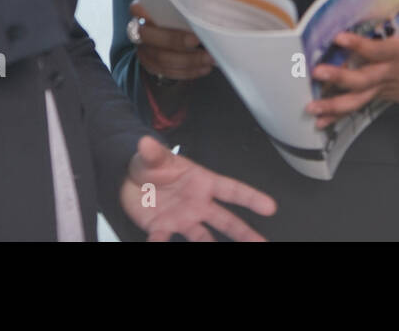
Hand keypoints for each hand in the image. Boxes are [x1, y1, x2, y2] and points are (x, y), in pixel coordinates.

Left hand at [120, 135, 276, 240]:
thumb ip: (153, 153)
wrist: (129, 180)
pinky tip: (161, 244)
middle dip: (244, 232)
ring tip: (227, 254)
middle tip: (261, 242)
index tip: (270, 207)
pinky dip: (163, 243)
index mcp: (202, 182)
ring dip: (213, 247)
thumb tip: (146, 143)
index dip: (250, 198)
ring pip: (205, 237)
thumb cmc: (152, 165)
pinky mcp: (164, 228)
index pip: (231, 190)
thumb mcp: (154, 157)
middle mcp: (198, 203)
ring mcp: (184, 218)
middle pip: (226, 220)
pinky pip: (166, 239)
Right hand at [129, 0, 214, 80]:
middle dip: (177, 40)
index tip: (174, 16)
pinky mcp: (150, 64)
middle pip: (152, 37)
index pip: (138, 9)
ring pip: (161, 58)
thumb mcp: (182, 3)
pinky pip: (167, 72)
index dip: (153, 14)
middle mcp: (137, 29)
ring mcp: (143, 49)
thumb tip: (210, 7)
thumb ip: (188, 3)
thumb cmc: (180, 11)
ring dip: (188, 60)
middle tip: (199, 40)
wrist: (171, 28)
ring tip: (209, 58)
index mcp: (141, 8)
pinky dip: (187, 71)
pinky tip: (203, 68)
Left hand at [305, 0, 398, 128]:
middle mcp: (386, 74)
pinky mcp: (375, 97)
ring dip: (332, 104)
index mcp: (398, 55)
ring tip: (312, 107)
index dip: (358, 45)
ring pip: (356, 99)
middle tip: (318, 72)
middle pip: (361, 78)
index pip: (376, 50)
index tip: (339, 37)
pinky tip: (320, 122)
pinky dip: (336, 116)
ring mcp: (379, 88)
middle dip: (339, 77)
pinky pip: (355, 108)